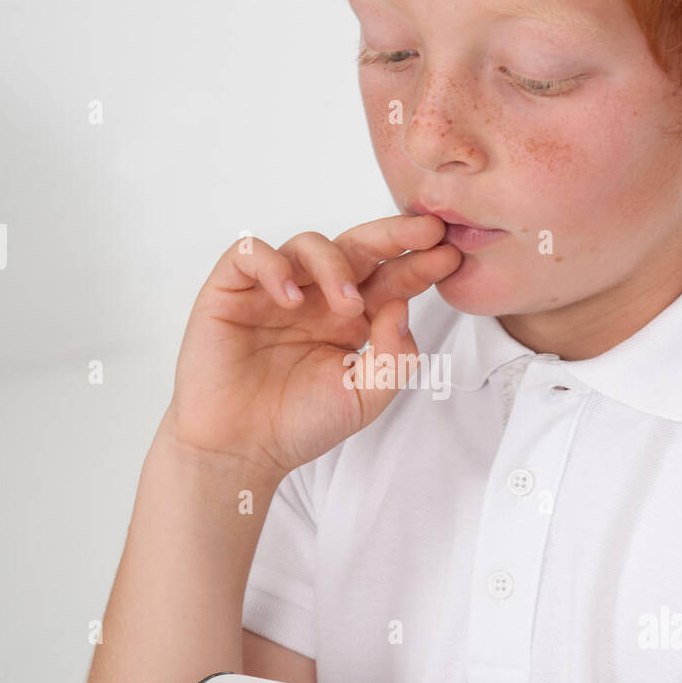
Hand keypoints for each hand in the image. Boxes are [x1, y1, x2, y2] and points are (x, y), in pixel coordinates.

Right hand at [166, 214, 460, 479]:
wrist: (238, 450)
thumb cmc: (297, 425)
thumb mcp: (364, 398)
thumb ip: (393, 357)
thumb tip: (402, 307)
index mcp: (350, 319)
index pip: (389, 279)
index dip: (418, 264)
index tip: (450, 255)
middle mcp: (316, 297)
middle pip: (357, 248)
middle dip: (393, 236)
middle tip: (426, 232)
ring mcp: (274, 290)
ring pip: (309, 245)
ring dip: (335, 265)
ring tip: (347, 304)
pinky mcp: (231, 290)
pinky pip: (250, 254)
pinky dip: (273, 267)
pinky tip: (291, 299)